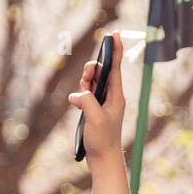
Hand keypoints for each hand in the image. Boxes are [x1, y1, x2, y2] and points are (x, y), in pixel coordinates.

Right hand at [67, 31, 125, 164]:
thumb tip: (77, 94)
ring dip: (86, 80)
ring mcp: (103, 104)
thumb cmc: (103, 140)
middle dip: (93, 68)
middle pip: (102, 73)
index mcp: (116, 97)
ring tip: (83, 85)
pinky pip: (87, 94)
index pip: (115, 68)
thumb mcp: (95, 119)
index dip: (115, 50)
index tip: (115, 34)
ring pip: (93, 83)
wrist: (104, 159)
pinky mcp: (95, 110)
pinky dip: (81, 93)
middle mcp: (111, 98)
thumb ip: (87, 102)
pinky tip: (76, 99)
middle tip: (87, 75)